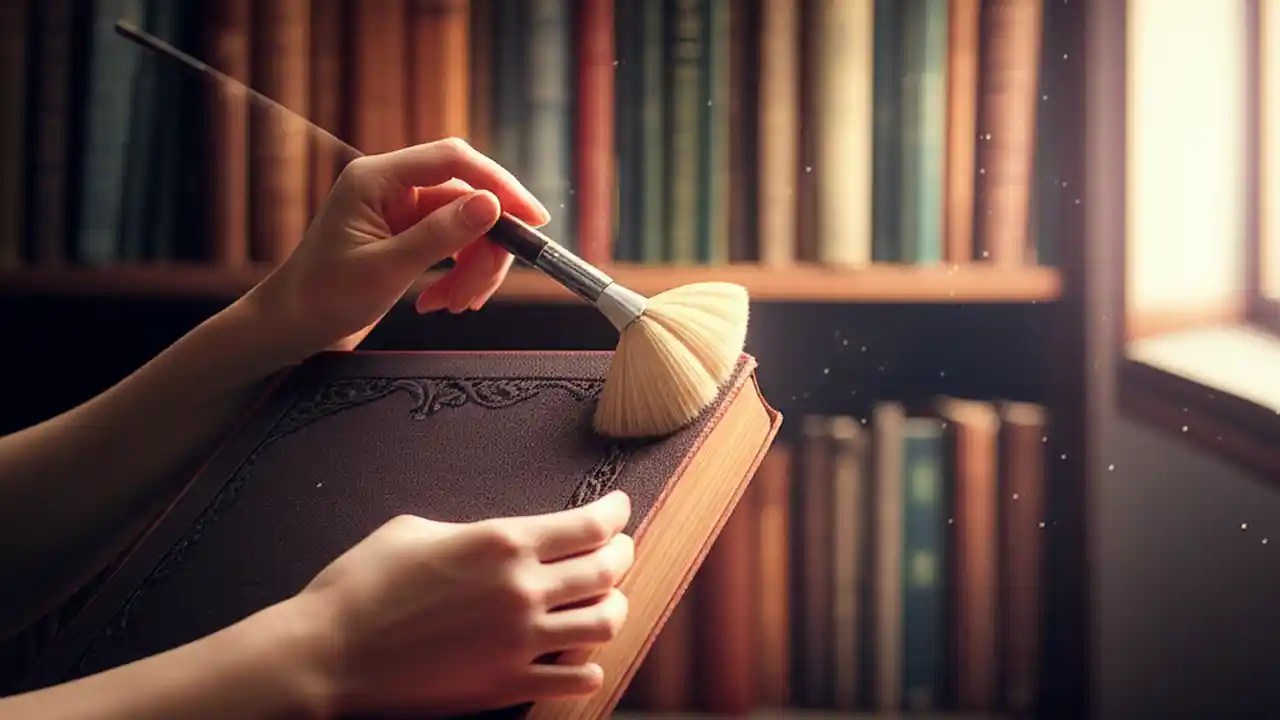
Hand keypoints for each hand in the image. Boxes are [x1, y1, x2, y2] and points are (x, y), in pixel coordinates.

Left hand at [244, 138, 550, 361]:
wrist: (291, 328)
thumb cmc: (323, 298)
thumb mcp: (387, 269)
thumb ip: (441, 235)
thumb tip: (492, 205)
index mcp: (377, 179)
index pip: (455, 160)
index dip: (500, 185)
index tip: (532, 218)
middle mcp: (391, 186)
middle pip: (468, 199)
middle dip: (483, 248)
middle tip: (478, 293)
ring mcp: (401, 211)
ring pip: (466, 227)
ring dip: (471, 268)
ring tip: (454, 306)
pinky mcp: (408, 235)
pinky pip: (453, 245)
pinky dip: (458, 275)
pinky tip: (439, 302)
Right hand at [289, 490, 634, 716]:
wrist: (328, 654)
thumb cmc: (360, 585)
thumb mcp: (415, 529)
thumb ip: (473, 530)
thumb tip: (499, 536)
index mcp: (502, 541)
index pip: (591, 524)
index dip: (617, 513)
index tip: (621, 509)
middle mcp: (522, 589)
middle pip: (609, 569)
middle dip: (623, 554)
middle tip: (619, 549)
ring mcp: (519, 642)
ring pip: (605, 622)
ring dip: (613, 607)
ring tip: (603, 600)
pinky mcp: (507, 685)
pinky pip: (578, 678)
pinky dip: (587, 664)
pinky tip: (577, 655)